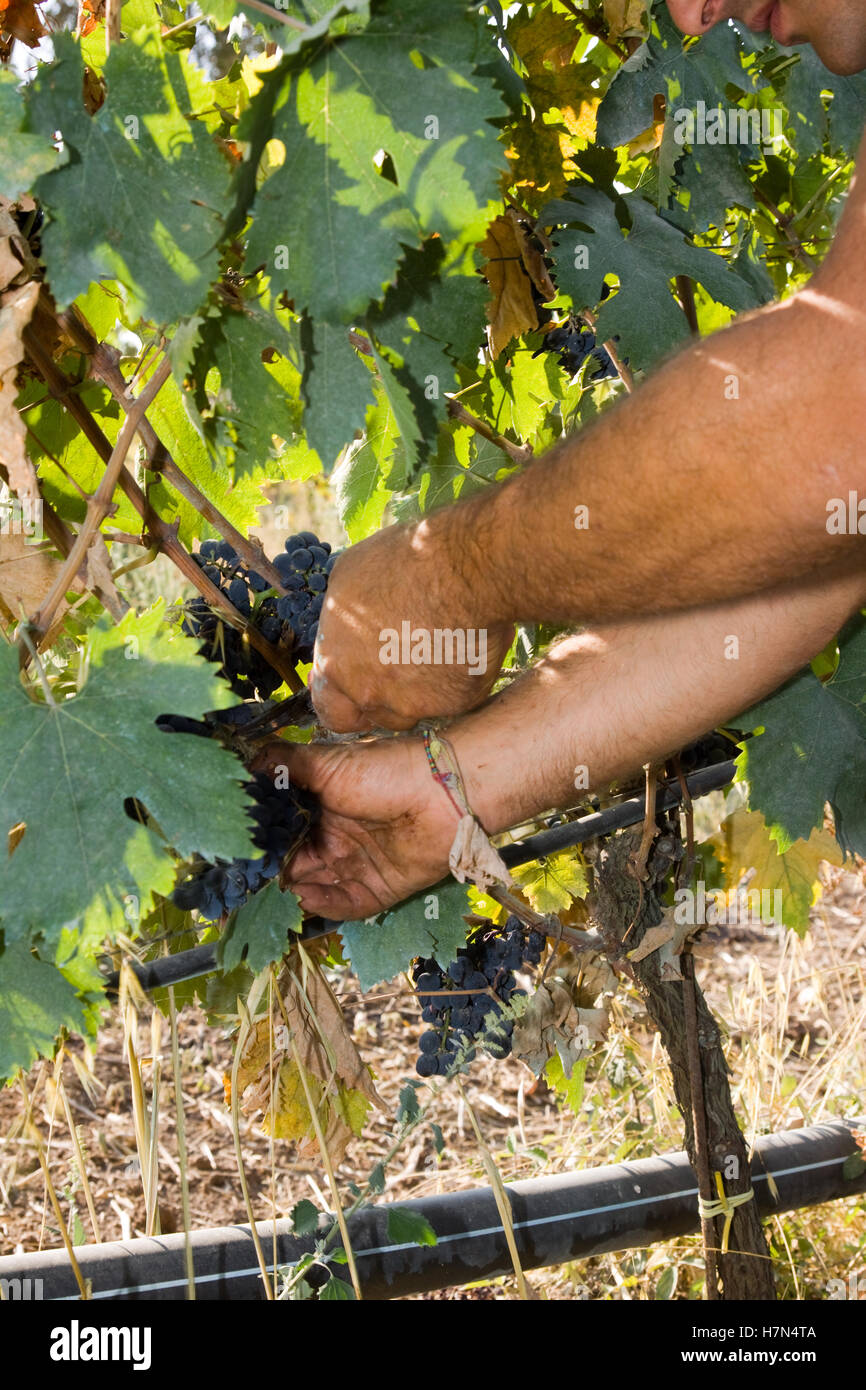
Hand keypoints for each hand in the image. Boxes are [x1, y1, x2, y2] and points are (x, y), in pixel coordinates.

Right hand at [250, 735, 460, 919]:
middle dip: (272, 873)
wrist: (444, 792)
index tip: (233, 850)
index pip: (283, 832)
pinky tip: (305, 898)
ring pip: (315, 888)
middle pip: (295, 864)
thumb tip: (241, 761)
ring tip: (269, 892)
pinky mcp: (380, 890)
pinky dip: (324, 905)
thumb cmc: (384, 771)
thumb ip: (283, 763)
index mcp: (322, 808)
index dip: (261, 842)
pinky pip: (346, 905)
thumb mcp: (326, 763)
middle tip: (243, 880)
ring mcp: (357, 866)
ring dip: (293, 891)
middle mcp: (336, 839)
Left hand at [311, 520, 513, 731]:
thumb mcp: (347, 581)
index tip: (357, 684)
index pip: (332, 711)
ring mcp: (417, 704)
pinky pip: (453, 699)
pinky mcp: (458, 702)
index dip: (345, 700)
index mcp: (339, 668)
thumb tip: (344, 635)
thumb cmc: (403, 562)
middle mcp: (373, 695)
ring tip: (435, 647)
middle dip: (386, 696)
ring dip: (421, 691)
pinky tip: (462, 645)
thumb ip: (341, 626)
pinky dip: (455, 680)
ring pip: (416, 711)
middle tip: (403, 663)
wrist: (466, 567)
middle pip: (376, 713)